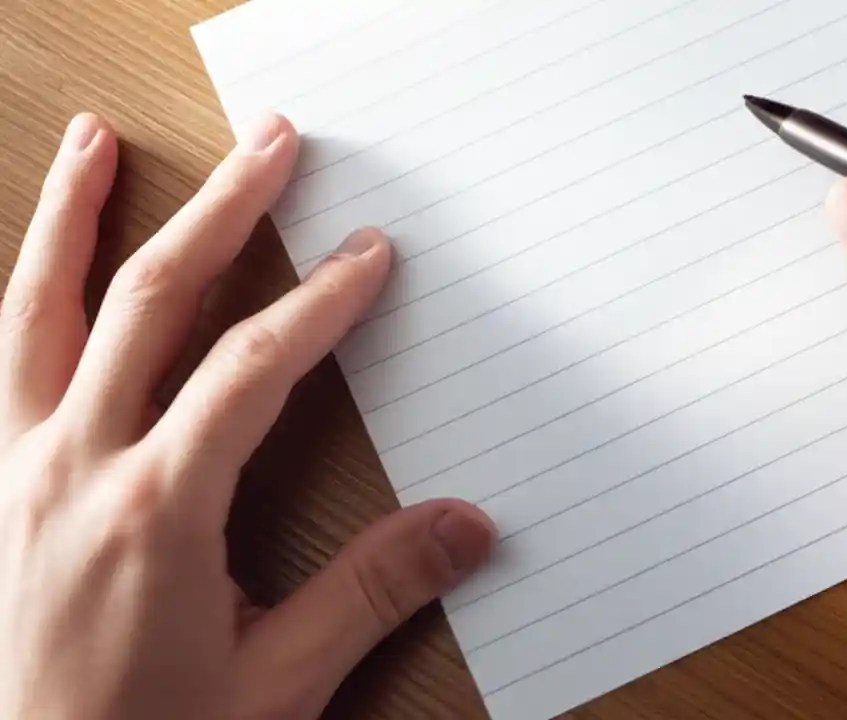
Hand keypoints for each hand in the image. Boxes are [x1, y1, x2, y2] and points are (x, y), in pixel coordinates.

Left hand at [0, 113, 494, 718]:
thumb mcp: (278, 681)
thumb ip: (373, 593)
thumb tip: (468, 527)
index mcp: (158, 509)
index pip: (253, 367)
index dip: (321, 301)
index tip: (366, 253)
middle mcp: (75, 468)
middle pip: (151, 302)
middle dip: (221, 212)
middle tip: (270, 144)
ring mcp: (17, 468)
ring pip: (41, 311)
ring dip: (76, 217)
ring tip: (101, 143)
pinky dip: (22, 293)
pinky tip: (38, 266)